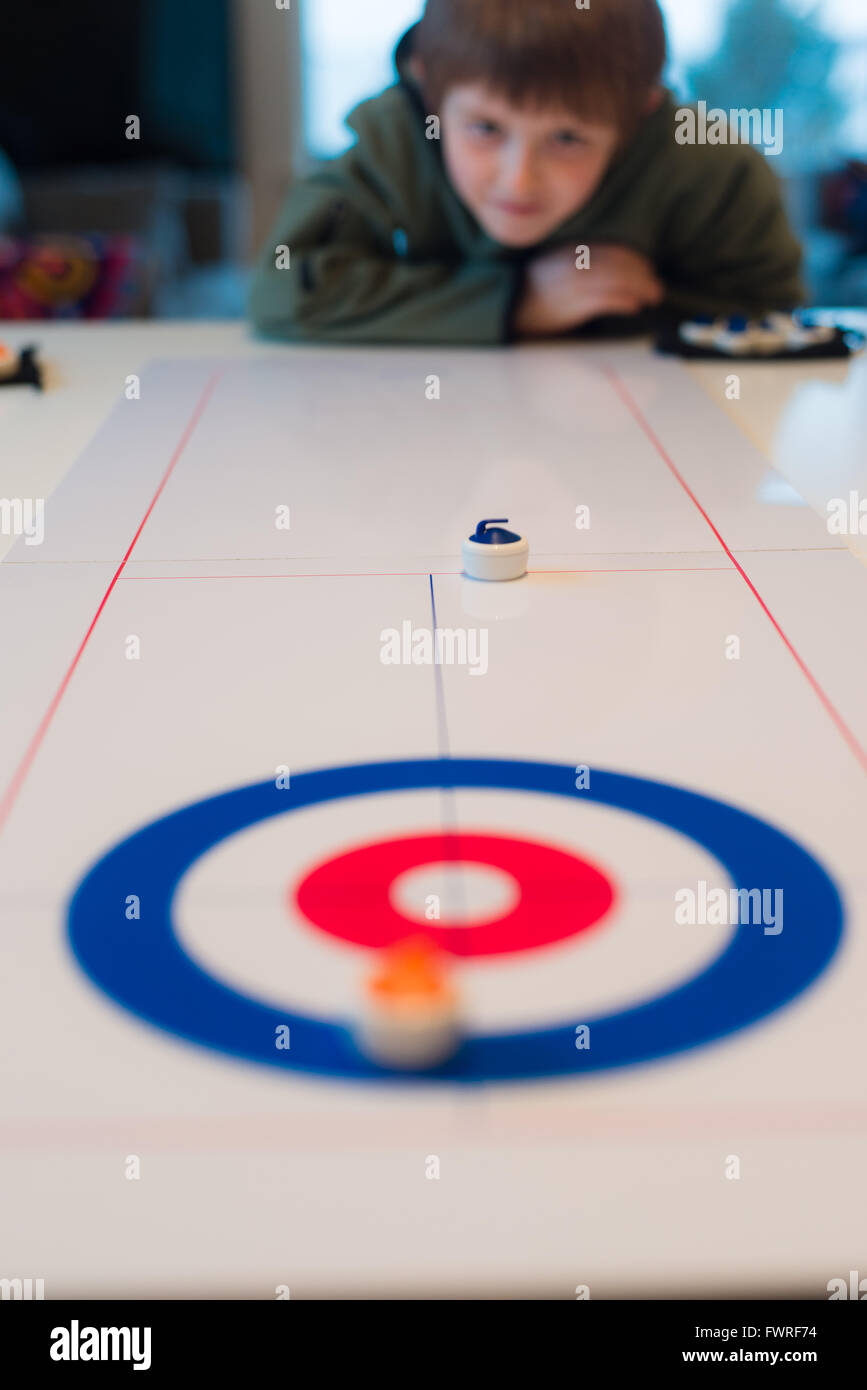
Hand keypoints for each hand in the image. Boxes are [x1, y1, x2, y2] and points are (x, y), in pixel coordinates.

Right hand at [514, 243, 663, 336]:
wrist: (512, 306)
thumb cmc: (537, 288)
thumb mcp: (559, 263)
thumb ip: (584, 259)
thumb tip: (614, 265)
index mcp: (575, 249)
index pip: (615, 249)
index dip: (636, 259)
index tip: (648, 268)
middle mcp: (577, 262)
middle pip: (622, 264)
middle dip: (644, 275)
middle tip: (656, 288)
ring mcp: (576, 283)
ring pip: (619, 280)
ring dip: (641, 289)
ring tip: (652, 297)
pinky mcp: (574, 304)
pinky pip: (607, 300)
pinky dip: (624, 302)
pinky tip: (634, 306)